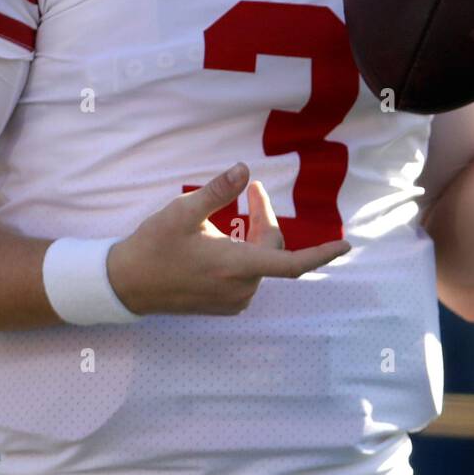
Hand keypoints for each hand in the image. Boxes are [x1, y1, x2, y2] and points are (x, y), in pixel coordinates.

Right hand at [106, 162, 348, 315]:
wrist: (127, 284)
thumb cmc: (154, 246)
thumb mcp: (182, 212)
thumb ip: (217, 191)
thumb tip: (245, 169)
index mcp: (236, 266)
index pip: (292, 264)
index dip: (322, 254)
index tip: (346, 245)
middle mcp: (242, 288)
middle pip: (272, 249)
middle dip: (265, 218)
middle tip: (252, 190)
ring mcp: (234, 300)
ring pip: (261, 262)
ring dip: (255, 235)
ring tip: (237, 211)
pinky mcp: (225, 305)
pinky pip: (248, 275)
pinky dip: (245, 253)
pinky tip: (225, 238)